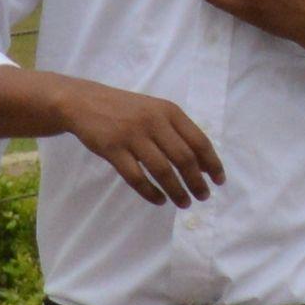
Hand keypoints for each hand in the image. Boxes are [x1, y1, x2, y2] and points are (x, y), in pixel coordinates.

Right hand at [50, 77, 226, 205]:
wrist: (86, 102)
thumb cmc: (127, 109)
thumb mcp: (156, 111)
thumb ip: (177, 131)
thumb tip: (202, 162)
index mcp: (170, 112)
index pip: (199, 140)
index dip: (211, 163)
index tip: (219, 181)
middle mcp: (155, 122)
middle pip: (183, 157)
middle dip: (196, 181)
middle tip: (203, 197)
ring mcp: (133, 136)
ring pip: (162, 170)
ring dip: (176, 190)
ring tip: (184, 203)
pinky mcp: (113, 149)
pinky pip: (135, 177)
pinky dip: (150, 192)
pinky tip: (159, 200)